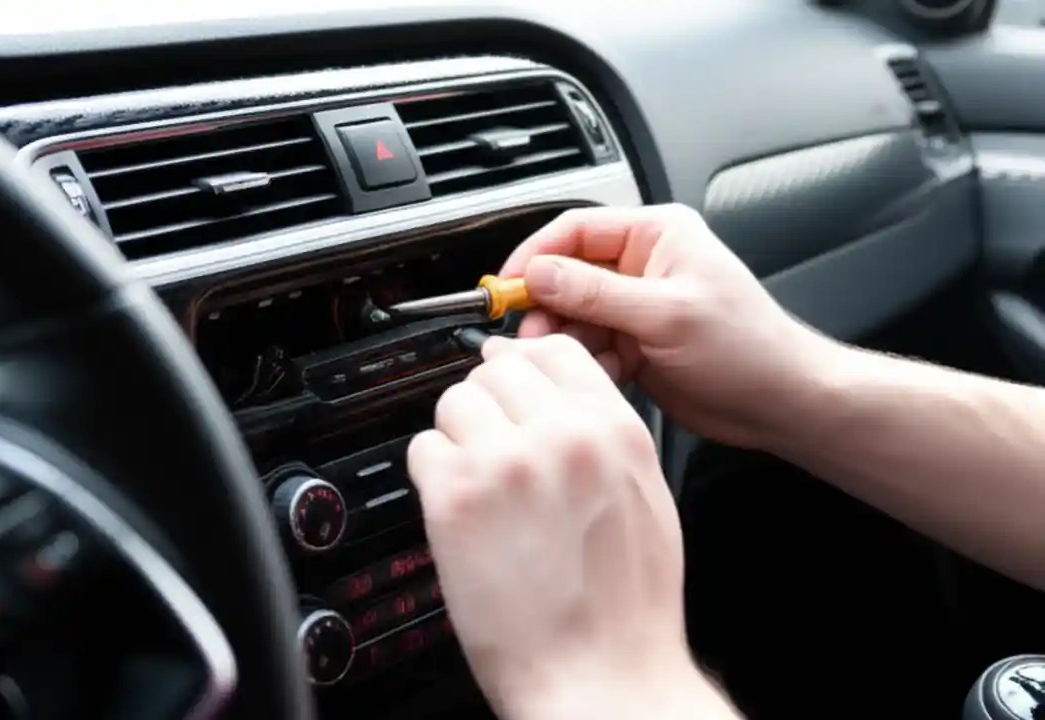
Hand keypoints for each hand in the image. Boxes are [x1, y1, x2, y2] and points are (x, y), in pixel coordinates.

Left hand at [408, 335, 734, 718]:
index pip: (552, 350)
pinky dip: (433, 475)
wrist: (601, 676)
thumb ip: (600, 431)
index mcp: (613, 429)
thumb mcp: (644, 493)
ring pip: (454, 402)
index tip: (508, 381)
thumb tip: (552, 390)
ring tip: (480, 486)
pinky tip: (460, 510)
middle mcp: (559, 435)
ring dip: (459, 437)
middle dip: (489, 404)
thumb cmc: (625, 604)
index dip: (522, 365)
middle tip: (494, 448)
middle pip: (495, 370)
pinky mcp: (454, 498)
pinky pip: (423, 449)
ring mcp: (504, 462)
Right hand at [500, 205, 832, 449]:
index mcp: (656, 235)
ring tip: (564, 361)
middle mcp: (644, 265)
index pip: (576, 229)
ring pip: (574, 315)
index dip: (536, 254)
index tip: (506, 284)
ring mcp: (637, 306)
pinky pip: (590, 347)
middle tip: (530, 335)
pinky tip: (602, 377)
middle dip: (547, 306)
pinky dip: (586, 363)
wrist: (780, 403)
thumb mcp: (665, 315)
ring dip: (564, 340)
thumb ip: (596, 294)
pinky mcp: (635, 343)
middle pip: (568, 275)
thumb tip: (540, 275)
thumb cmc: (748, 348)